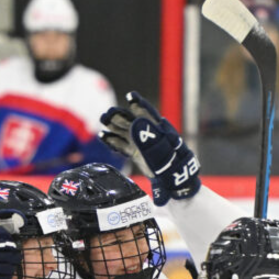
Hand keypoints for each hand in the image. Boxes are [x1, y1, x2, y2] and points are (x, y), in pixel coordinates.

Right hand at [100, 91, 200, 205]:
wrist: (174, 182)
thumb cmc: (173, 167)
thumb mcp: (163, 153)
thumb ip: (149, 139)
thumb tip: (136, 122)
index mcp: (158, 130)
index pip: (148, 114)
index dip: (139, 105)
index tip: (131, 96)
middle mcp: (148, 134)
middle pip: (132, 120)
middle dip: (120, 115)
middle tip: (108, 113)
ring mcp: (141, 143)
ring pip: (124, 131)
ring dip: (113, 125)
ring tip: (103, 120)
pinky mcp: (135, 153)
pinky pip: (122, 145)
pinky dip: (112, 141)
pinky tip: (103, 136)